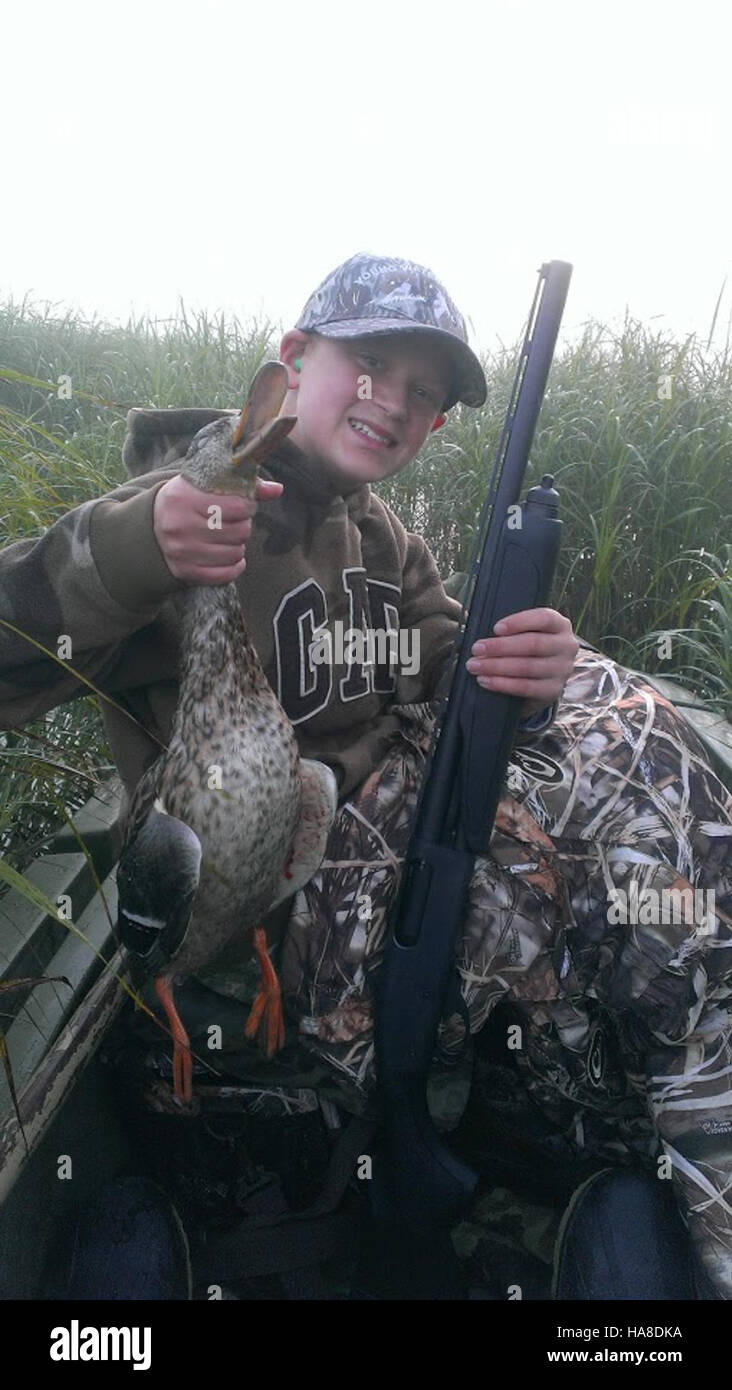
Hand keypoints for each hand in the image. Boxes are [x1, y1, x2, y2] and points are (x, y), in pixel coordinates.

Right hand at [153, 474, 282, 583]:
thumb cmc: (186, 501)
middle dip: (244, 527)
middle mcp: (180, 525)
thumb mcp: (205, 485)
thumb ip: (243, 486)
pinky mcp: (185, 571)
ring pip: (234, 554)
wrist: (151, 527)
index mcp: (185, 498)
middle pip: (239, 532)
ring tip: (229, 539)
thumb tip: (277, 489)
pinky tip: (231, 557)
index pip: (237, 506)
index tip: (243, 506)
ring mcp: (181, 551)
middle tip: (236, 523)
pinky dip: (234, 567)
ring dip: (238, 547)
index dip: (248, 507)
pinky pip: (224, 575)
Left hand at [465, 607, 577, 717]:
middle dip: (501, 647)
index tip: (496, 628)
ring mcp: (562, 670)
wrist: (543, 677)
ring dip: (497, 666)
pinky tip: (485, 680)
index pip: (543, 618)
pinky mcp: (553, 690)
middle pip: (533, 644)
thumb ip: (512, 630)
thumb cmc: (528, 648)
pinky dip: (502, 684)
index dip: (519, 622)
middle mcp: (566, 646)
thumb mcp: (526, 632)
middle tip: (477, 649)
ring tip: (475, 665)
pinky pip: (526, 687)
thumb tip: (485, 637)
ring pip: (527, 667)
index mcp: (560, 625)